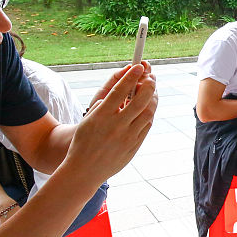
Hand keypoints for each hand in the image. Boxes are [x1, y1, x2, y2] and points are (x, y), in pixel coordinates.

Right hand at [67, 63, 156, 181]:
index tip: (139, 66)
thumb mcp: (88, 119)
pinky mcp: (134, 146)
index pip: (120, 90)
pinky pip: (147, 126)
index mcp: (102, 116)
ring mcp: (127, 137)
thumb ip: (103, 105)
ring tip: (152, 90)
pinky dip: (149, 113)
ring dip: (153, 98)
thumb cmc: (83, 141)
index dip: (132, 76)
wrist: (85, 170)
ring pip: (148, 112)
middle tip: (151, 76)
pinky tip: (148, 108)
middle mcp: (116, 125)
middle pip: (140, 100)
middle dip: (149, 84)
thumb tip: (121, 91)